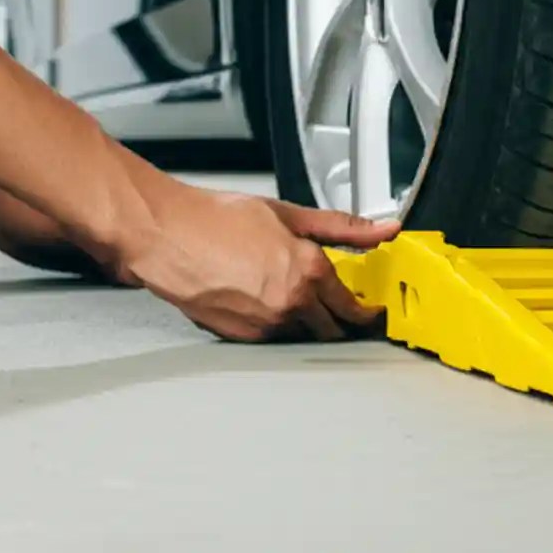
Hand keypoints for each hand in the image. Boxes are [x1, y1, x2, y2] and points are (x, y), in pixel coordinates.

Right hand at [111, 183, 400, 342]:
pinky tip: (266, 301)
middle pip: (333, 331)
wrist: (168, 236)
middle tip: (343, 311)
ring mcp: (265, 324)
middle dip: (342, 323)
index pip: (352, 307)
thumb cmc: (217, 220)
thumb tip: (383, 229)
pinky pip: (273, 338)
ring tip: (294, 299)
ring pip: (303, 336)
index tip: (371, 311)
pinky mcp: (242, 337)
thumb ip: (342, 227)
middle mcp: (290, 303)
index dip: (367, 313)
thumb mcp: (288, 214)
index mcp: (307, 270)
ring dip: (308, 324)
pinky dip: (279, 325)